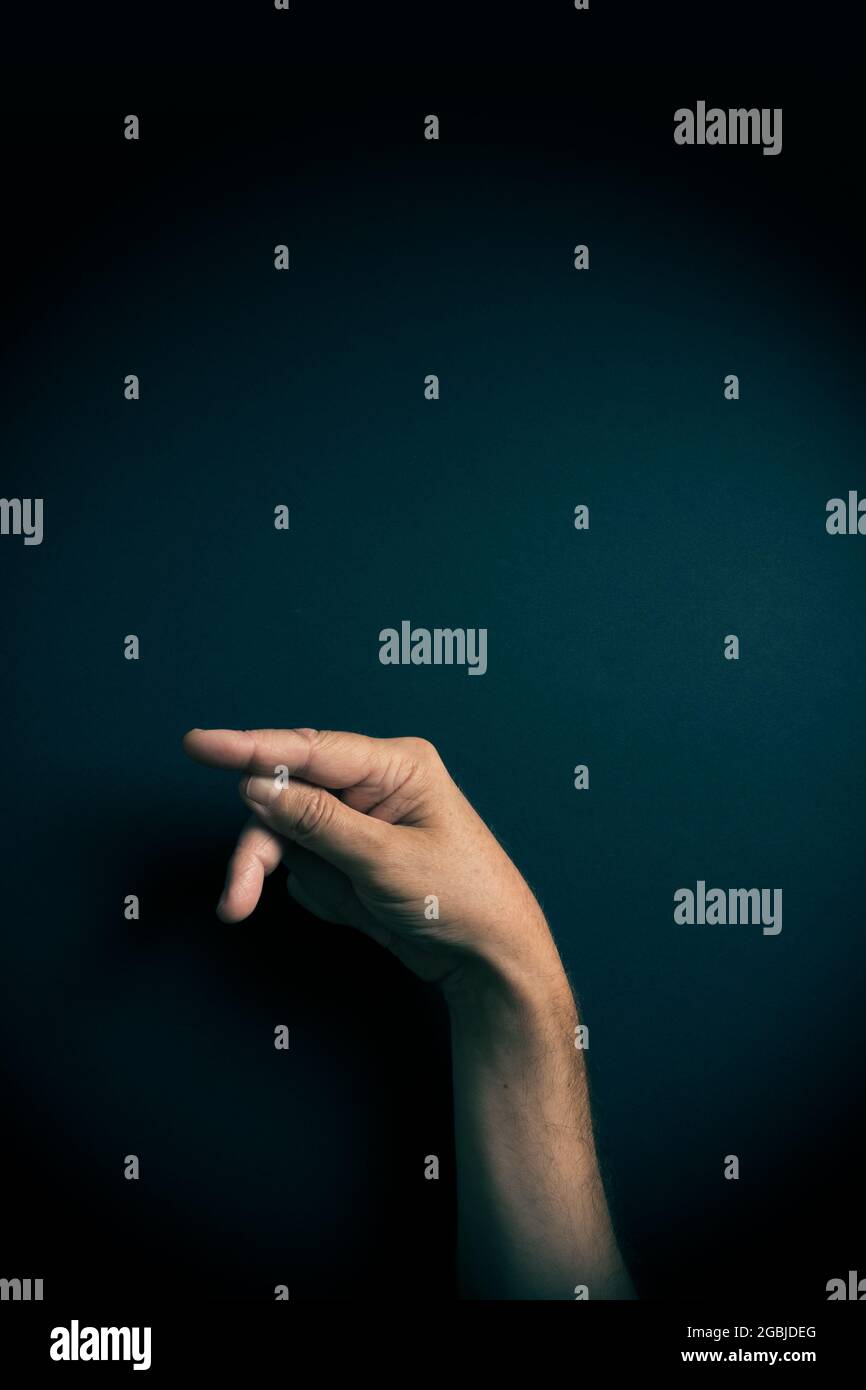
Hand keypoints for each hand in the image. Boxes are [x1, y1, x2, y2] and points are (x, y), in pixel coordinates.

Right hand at [182, 727, 561, 994]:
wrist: (488, 960)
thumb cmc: (461, 898)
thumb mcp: (385, 859)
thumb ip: (316, 820)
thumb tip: (257, 785)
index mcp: (395, 765)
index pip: (310, 748)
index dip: (249, 747)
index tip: (199, 744)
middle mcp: (372, 785)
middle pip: (286, 795)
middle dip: (260, 843)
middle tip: (236, 892)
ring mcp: (357, 822)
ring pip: (284, 832)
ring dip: (267, 870)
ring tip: (247, 907)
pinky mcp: (348, 856)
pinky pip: (300, 863)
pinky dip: (309, 888)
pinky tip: (348, 909)